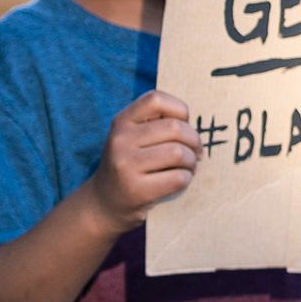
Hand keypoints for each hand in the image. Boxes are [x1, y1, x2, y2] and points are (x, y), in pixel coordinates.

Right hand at [89, 90, 199, 227]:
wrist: (104, 202)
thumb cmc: (129, 165)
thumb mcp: (132, 138)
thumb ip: (155, 124)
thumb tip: (194, 124)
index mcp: (121, 121)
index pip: (156, 99)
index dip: (179, 109)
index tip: (183, 124)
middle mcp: (120, 140)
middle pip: (174, 128)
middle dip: (194, 140)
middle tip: (195, 152)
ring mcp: (126, 165)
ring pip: (178, 152)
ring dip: (191, 162)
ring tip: (188, 167)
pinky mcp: (137, 190)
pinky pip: (178, 178)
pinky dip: (186, 179)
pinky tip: (180, 180)